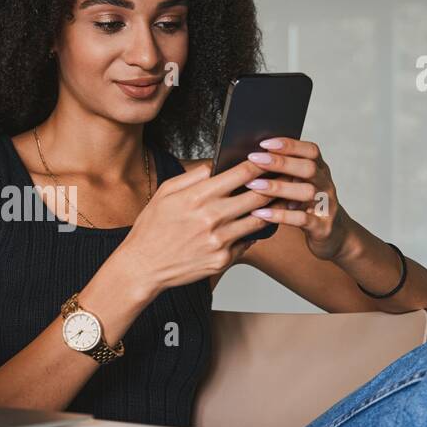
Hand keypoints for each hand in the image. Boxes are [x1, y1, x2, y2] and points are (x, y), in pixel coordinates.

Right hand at [112, 159, 273, 297]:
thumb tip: (217, 163)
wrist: (143, 266)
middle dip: (274, 184)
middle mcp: (212, 218)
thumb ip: (193, 175)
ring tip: (276, 201)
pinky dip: (250, 233)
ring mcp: (219, 241)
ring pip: (259, 220)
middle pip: (258, 195)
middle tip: (283, 178)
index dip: (261, 164)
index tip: (269, 160)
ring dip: (270, 209)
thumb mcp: (165, 192)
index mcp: (198, 197)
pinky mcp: (222, 260)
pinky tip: (251, 226)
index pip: (242, 174)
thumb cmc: (152, 227)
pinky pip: (247, 242)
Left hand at [244, 138, 349, 260]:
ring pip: (307, 192)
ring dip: (278, 187)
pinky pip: (302, 219)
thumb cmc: (307, 206)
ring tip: (253, 185)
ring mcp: (327, 206)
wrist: (335, 236)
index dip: (290, 145)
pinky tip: (261, 213)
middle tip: (255, 159)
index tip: (265, 143)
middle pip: (308, 168)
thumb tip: (251, 159)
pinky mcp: (323, 227)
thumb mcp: (300, 186)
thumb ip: (285, 173)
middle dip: (281, 162)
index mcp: (320, 171)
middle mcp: (326, 185)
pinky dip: (280, 215)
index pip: (311, 151)